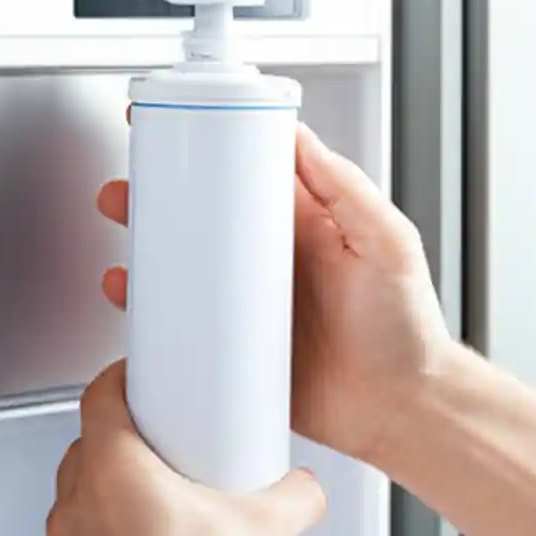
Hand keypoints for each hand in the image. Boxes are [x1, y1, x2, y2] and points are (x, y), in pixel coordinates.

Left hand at [43, 361, 326, 535]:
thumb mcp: (269, 528)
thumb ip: (297, 493)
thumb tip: (303, 488)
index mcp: (115, 473)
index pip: (99, 397)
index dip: (119, 378)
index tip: (136, 378)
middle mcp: (77, 508)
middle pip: (88, 446)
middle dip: (123, 440)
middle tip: (163, 447)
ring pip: (78, 499)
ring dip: (108, 494)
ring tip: (156, 506)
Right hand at [98, 123, 452, 462]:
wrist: (401, 410)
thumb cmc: (408, 328)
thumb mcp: (387, 242)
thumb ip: (347, 190)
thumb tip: (302, 137)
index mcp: (309, 223)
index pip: (251, 173)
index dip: (213, 147)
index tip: (176, 125)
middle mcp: (274, 260)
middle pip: (205, 216)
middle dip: (160, 198)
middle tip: (129, 187)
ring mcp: (251, 305)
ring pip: (186, 268)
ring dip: (148, 252)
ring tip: (127, 246)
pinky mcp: (238, 349)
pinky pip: (186, 325)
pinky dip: (154, 312)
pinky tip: (136, 305)